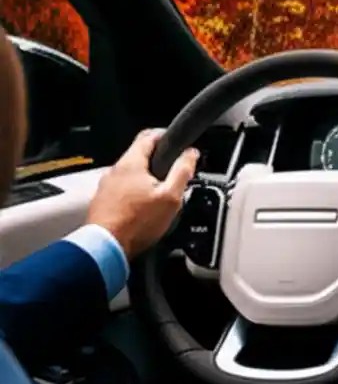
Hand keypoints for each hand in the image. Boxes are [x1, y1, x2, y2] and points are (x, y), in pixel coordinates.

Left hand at [86, 129, 199, 258]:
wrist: (106, 248)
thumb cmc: (137, 223)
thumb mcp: (170, 196)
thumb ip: (182, 171)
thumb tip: (191, 154)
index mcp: (131, 163)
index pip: (149, 136)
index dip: (165, 135)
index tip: (176, 143)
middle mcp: (114, 171)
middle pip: (139, 156)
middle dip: (157, 162)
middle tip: (173, 173)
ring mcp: (105, 187)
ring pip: (129, 174)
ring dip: (144, 179)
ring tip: (159, 195)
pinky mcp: (101, 202)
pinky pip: (121, 190)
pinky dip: (133, 194)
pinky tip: (142, 209)